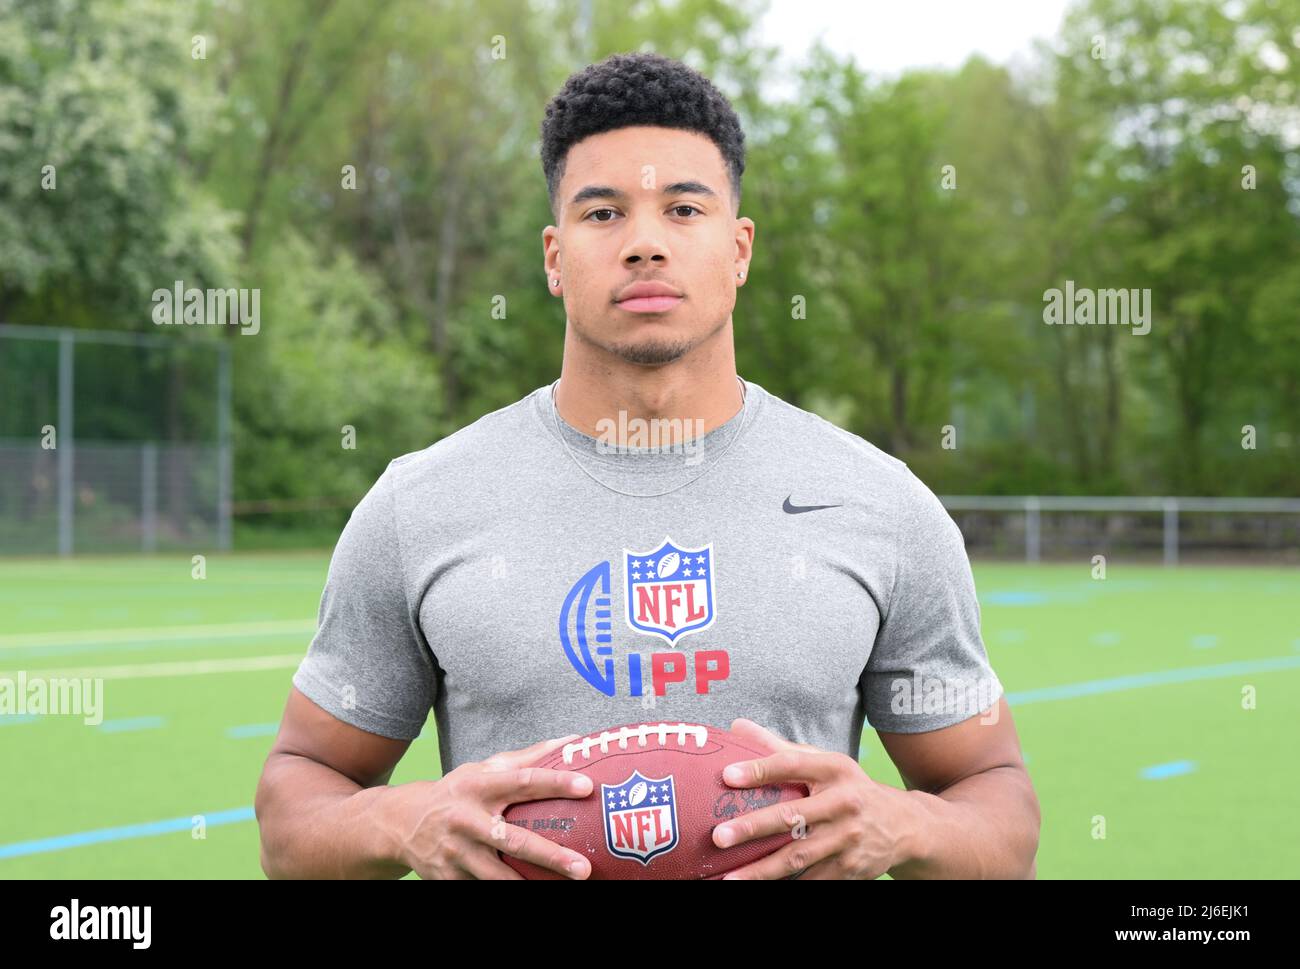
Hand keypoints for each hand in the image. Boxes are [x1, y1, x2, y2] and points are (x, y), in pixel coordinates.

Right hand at [393, 733, 593, 878]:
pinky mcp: (449, 879)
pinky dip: (508, 891)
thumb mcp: (483, 769)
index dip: (555, 783)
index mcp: (478, 786)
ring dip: (531, 885)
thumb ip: (526, 758)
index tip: (587, 787)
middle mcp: (465, 820)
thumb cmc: (457, 792)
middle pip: (513, 840)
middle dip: (550, 855)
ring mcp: (456, 853)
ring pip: (498, 876)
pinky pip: (483, 889)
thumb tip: (572, 742)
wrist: (401, 824)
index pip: (522, 781)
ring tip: (565, 888)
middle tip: (583, 867)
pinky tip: (533, 891)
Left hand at [712, 718, 913, 879]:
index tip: (727, 776)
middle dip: (753, 828)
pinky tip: (759, 886)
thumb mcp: (826, 763)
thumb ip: (781, 749)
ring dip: (762, 870)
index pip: (792, 765)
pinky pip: (811, 879)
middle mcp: (844, 804)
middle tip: (719, 836)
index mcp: (835, 770)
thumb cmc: (850, 789)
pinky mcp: (850, 870)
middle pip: (792, 817)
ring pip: (798, 857)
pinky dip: (786, 885)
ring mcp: (848, 840)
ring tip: (729, 878)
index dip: (760, 770)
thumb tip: (737, 726)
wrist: (904, 826)